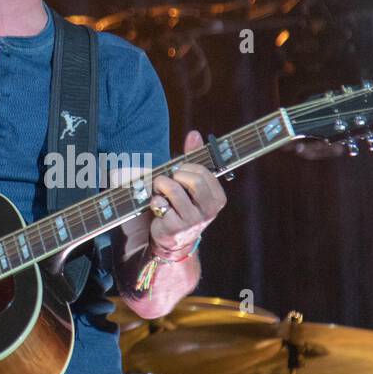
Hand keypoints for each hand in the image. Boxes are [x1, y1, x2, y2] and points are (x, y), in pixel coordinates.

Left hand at [147, 130, 226, 254]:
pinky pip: (160, 204)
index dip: (187, 168)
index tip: (180, 173)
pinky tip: (159, 208)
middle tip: (169, 181)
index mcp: (217, 198)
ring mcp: (192, 221)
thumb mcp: (191, 182)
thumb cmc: (182, 205)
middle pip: (192, 179)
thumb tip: (194, 134)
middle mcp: (209, 210)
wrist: (172, 239)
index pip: (203, 172)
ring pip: (173, 189)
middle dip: (175, 176)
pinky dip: (155, 202)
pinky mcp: (174, 228)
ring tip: (160, 192)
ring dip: (161, 186)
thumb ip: (194, 157)